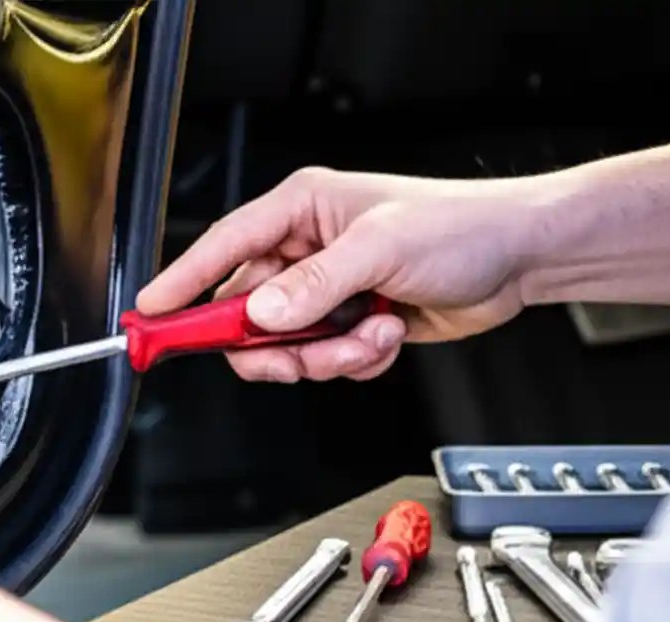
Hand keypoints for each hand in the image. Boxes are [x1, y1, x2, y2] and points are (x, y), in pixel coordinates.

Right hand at [138, 167, 550, 381]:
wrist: (519, 257)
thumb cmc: (460, 226)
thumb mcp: (379, 249)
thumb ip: (314, 286)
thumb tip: (261, 313)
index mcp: (301, 211)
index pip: (222, 249)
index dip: (182, 284)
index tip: (151, 316)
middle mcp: (306, 251)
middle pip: (246, 313)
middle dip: (275, 343)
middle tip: (294, 355)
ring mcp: (327, 291)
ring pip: (286, 346)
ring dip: (328, 354)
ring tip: (370, 333)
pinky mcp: (349, 324)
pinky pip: (324, 361)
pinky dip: (355, 360)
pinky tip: (387, 333)